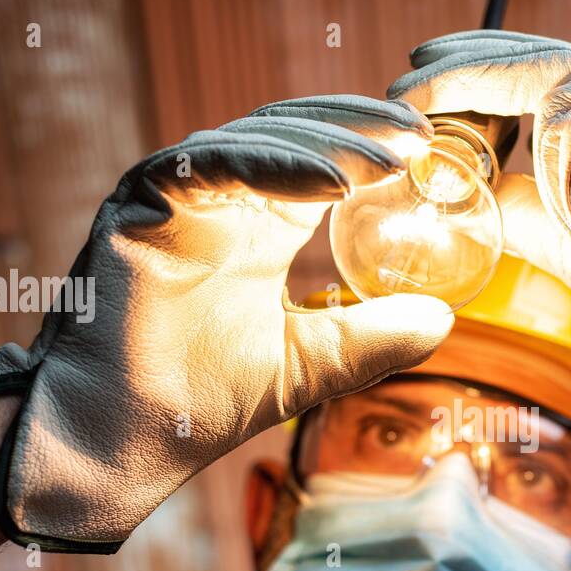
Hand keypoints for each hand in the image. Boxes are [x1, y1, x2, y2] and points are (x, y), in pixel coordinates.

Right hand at [0, 96, 452, 551]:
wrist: (128, 439)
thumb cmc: (205, 402)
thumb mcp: (310, 365)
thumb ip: (370, 339)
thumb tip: (443, 320)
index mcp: (260, 229)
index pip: (323, 166)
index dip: (374, 152)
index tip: (431, 156)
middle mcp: (221, 203)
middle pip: (296, 138)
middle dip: (359, 130)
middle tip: (420, 136)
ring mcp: (179, 198)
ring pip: (258, 141)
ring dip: (326, 143)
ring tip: (387, 155)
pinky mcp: (141, 204)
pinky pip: (210, 164)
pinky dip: (271, 164)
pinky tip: (331, 179)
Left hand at [389, 32, 570, 464]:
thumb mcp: (569, 239)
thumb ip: (526, 204)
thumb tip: (470, 186)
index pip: (546, 73)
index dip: (484, 67)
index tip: (427, 71)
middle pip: (544, 59)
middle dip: (470, 65)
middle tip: (409, 72)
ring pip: (560, 103)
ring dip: (558, 182)